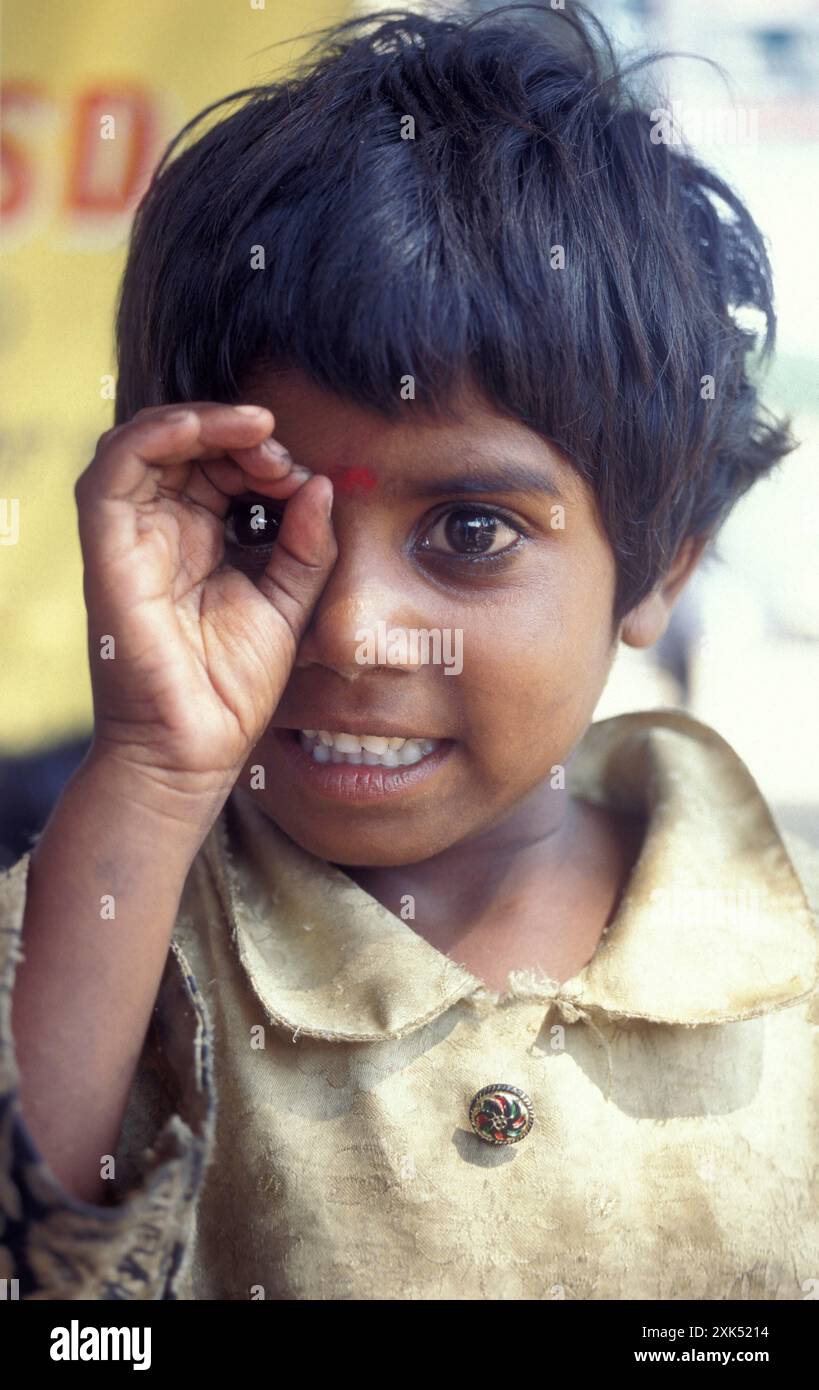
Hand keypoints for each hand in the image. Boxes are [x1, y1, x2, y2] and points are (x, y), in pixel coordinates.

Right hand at [75, 402, 335, 797]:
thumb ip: (306, 545)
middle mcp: (161, 532)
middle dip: (237, 436)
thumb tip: (320, 484)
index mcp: (200, 541)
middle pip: (186, 447)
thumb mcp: (289, 604)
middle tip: (280, 453)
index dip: (261, 456)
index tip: (304, 476)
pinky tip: (205, 427)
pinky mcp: (108, 550)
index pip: (221, 467)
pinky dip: (154, 434)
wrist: (193, 751)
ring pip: (145, 443)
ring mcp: (132, 538)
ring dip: (201, 423)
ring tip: (255, 433)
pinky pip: (113, 469)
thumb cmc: (232, 688)